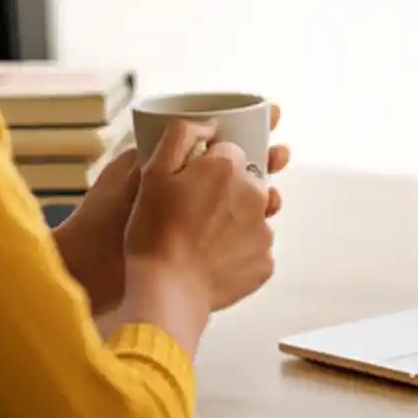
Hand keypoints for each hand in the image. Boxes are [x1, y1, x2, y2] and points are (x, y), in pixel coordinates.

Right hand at [124, 122, 274, 314]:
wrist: (167, 290)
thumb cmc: (153, 232)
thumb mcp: (152, 173)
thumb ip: (180, 136)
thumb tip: (209, 127)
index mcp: (228, 169)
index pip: (229, 153)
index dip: (209, 164)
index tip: (193, 179)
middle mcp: (255, 195)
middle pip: (246, 183)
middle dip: (226, 191)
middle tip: (196, 211)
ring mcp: (264, 231)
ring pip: (252, 217)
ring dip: (234, 222)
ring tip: (201, 240)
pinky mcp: (265, 262)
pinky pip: (253, 250)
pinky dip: (237, 253)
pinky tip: (212, 261)